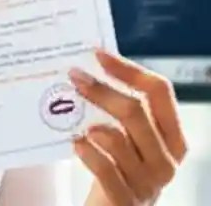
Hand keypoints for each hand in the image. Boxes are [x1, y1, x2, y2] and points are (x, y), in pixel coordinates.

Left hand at [70, 49, 187, 204]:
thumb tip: (89, 68)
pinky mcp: (125, 199)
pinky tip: (76, 144)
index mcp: (173, 137)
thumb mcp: (130, 139)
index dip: (129, 70)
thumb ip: (120, 112)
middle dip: (101, 90)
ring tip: (75, 120)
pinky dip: (87, 153)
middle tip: (74, 77)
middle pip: (135, 112)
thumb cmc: (120, 167)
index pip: (159, 92)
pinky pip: (104, 169)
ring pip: (118, 140)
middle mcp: (166, 159)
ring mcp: (148, 181)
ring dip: (91, 124)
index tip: (98, 55)